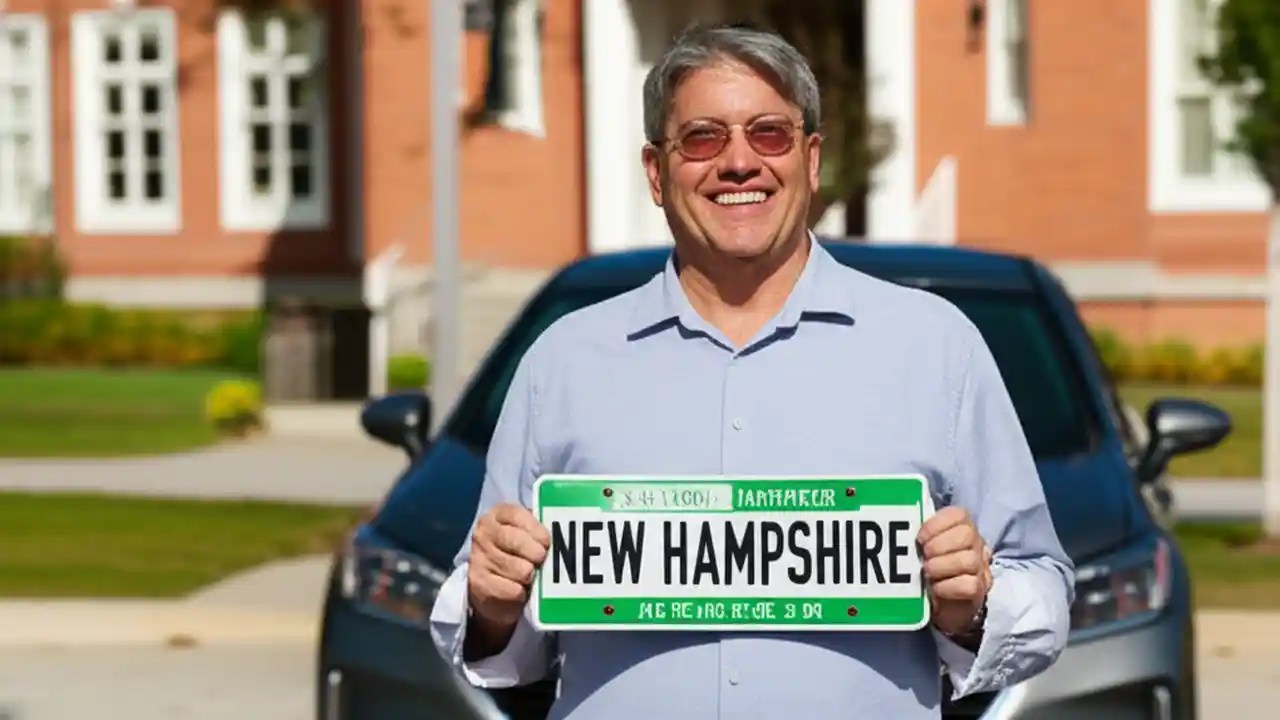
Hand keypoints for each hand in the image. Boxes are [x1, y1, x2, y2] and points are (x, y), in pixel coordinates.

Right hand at [466, 503, 550, 631]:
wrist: (493, 587)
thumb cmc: (519, 554)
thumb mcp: (528, 536)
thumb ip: (540, 532)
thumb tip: (562, 534)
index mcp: (498, 516)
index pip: (515, 515)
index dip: (534, 529)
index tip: (547, 542)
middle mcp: (484, 533)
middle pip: (514, 540)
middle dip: (534, 553)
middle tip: (542, 560)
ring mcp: (478, 558)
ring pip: (517, 568)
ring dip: (530, 575)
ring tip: (531, 576)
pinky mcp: (478, 583)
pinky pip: (511, 589)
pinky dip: (521, 593)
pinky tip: (521, 590)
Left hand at [918, 506, 991, 636]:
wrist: (942, 604)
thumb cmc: (930, 568)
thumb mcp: (924, 548)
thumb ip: (920, 535)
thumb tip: (901, 524)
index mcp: (963, 528)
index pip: (959, 515)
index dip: (936, 524)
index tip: (919, 537)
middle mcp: (977, 545)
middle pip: (966, 535)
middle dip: (939, 545)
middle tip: (923, 555)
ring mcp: (981, 568)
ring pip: (969, 560)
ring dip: (942, 566)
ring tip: (926, 572)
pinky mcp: (979, 591)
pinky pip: (969, 585)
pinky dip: (948, 586)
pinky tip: (935, 588)